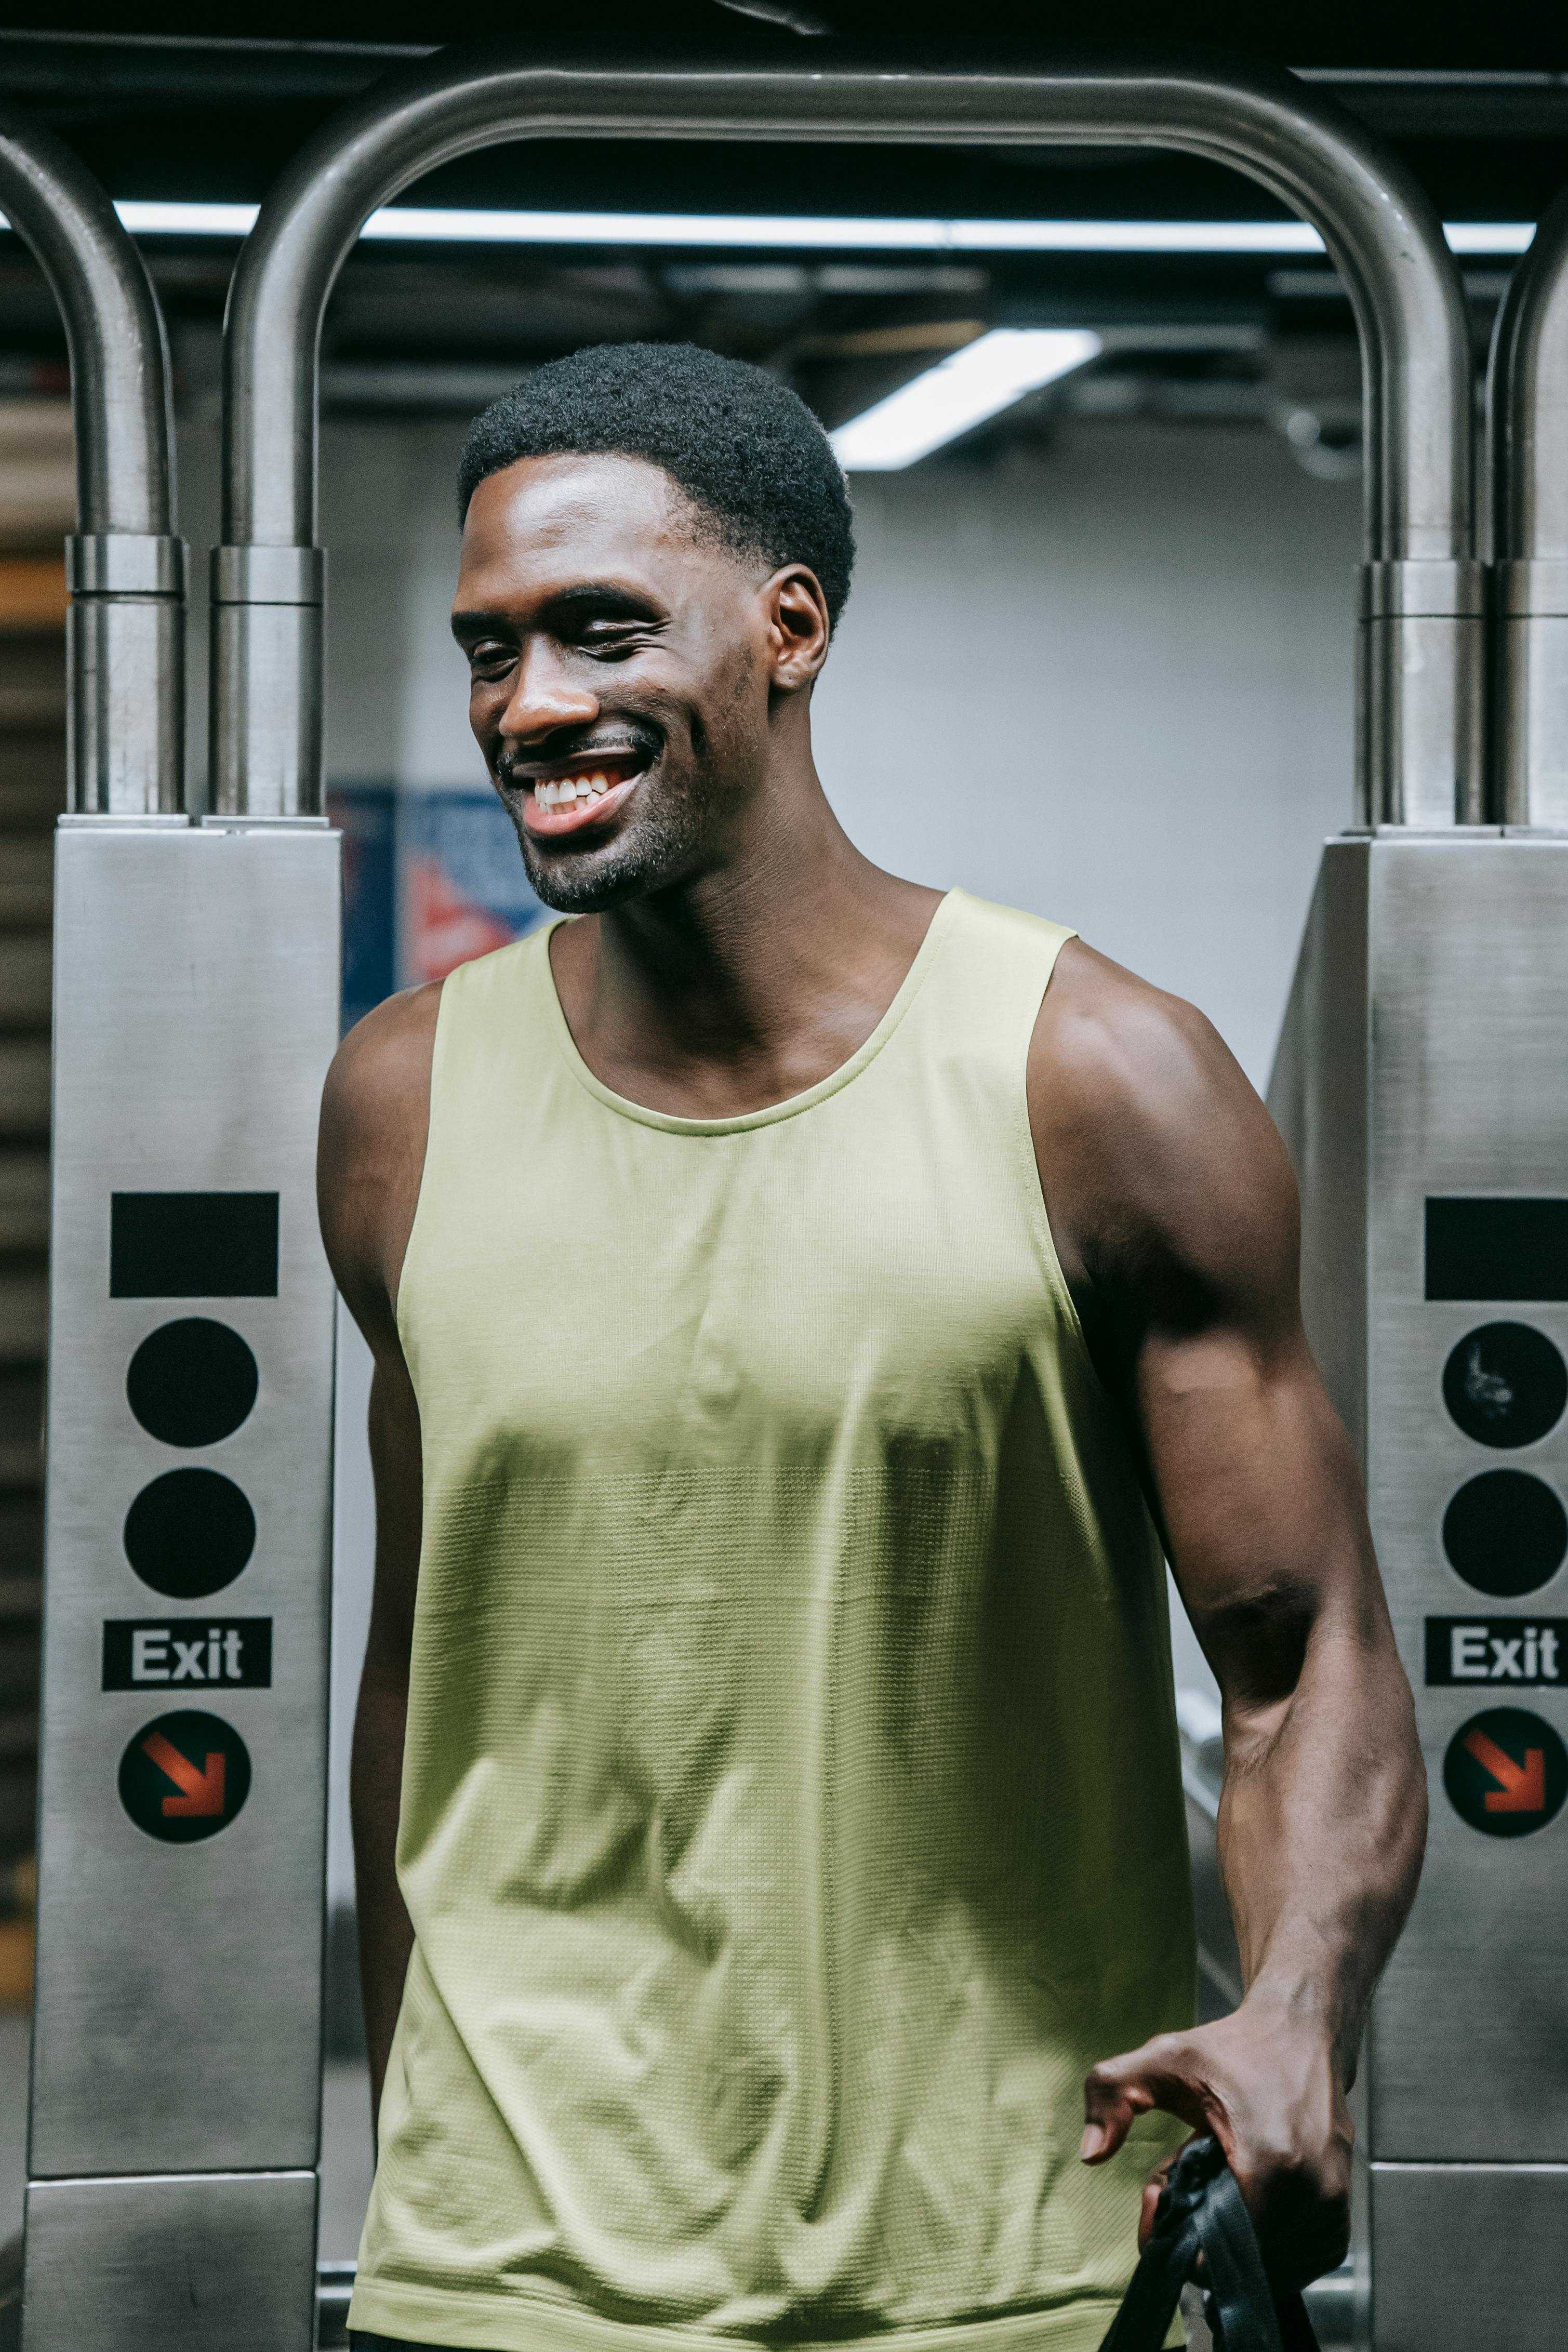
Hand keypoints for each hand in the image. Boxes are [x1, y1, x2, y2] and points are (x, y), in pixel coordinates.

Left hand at [1078, 2000, 1352, 2291]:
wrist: (1300, 2032)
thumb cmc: (1233, 2049)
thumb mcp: (1162, 2059)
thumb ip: (1112, 2094)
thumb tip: (1090, 2154)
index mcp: (1271, 2162)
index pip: (1219, 2246)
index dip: (1178, 2236)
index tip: (1159, 2199)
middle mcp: (1314, 2193)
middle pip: (1239, 2256)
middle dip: (1200, 2234)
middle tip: (1183, 2185)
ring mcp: (1334, 2208)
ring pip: (1267, 2264)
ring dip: (1232, 2241)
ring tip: (1216, 2189)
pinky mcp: (1341, 2216)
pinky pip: (1298, 2262)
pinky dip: (1265, 2247)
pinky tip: (1244, 2205)